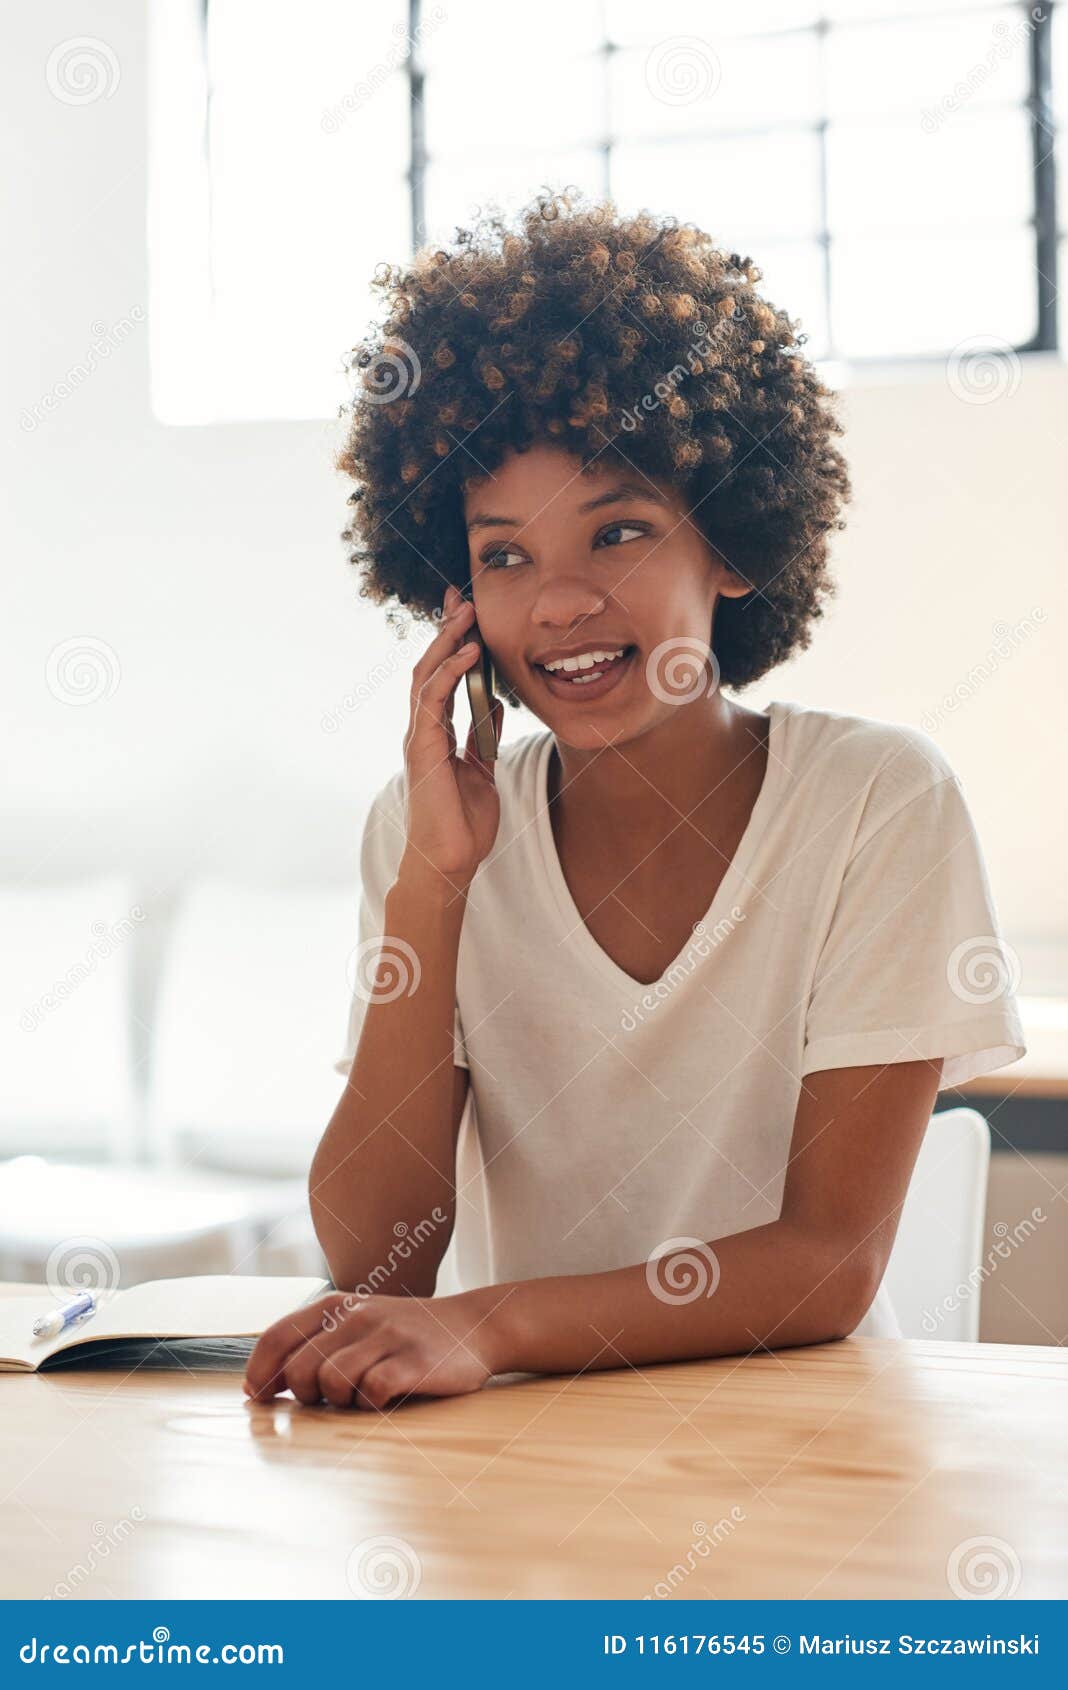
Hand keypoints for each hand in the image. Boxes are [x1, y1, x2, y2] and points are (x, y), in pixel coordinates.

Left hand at [242, 1289, 500, 1410]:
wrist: (473, 1325)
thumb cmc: (403, 1335)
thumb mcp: (355, 1325)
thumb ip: (311, 1346)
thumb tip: (257, 1389)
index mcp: (335, 1305)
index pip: (277, 1337)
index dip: (259, 1373)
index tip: (258, 1398)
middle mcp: (357, 1315)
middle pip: (299, 1370)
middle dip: (306, 1396)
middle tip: (329, 1400)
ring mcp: (387, 1336)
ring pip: (332, 1383)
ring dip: (342, 1402)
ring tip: (361, 1396)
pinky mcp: (414, 1360)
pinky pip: (372, 1393)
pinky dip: (372, 1405)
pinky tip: (386, 1398)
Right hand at [400, 583, 504, 886]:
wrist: (451, 861)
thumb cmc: (464, 824)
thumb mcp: (483, 768)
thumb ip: (483, 734)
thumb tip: (493, 701)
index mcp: (435, 734)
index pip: (440, 677)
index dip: (451, 643)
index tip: (465, 612)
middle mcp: (423, 730)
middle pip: (429, 667)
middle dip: (446, 631)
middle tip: (461, 597)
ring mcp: (419, 738)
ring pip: (426, 676)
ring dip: (447, 642)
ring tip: (466, 613)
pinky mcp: (423, 749)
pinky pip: (433, 701)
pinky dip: (450, 673)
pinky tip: (468, 653)